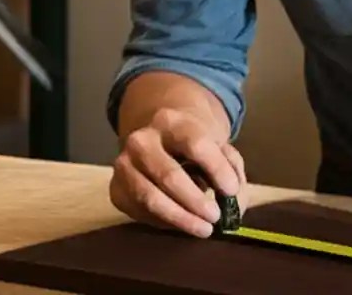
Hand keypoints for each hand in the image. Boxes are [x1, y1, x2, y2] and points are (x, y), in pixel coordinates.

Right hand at [109, 107, 247, 237]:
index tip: (231, 191)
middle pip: (169, 175)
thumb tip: (235, 203)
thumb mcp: (218, 145)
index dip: (215, 169)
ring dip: (180, 218)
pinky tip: (182, 223)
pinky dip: (165, 222)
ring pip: (150, 198)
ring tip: (203, 228)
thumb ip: (231, 169)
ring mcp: (124, 165)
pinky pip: (141, 212)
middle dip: (195, 201)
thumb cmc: (195, 143)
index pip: (195, 145)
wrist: (160, 136)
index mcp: (172, 122)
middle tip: (216, 217)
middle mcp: (142, 140)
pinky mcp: (116, 189)